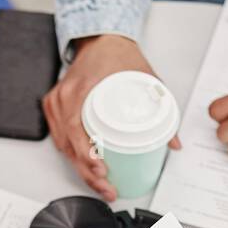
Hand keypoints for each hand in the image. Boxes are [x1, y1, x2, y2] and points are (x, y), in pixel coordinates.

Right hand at [42, 35, 180, 201]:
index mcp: (79, 89)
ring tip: (102, 185)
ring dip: (81, 169)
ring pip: (63, 147)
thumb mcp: (145, 78)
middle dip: (88, 173)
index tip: (100, 169)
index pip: (76, 128)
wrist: (100, 39)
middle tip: (108, 188)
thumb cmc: (117, 55)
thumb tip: (173, 142)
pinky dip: (73, 156)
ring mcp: (56, 103)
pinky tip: (87, 170)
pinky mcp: (54, 108)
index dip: (87, 153)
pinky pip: (60, 139)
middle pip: (69, 145)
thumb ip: (162, 110)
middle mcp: (63, 98)